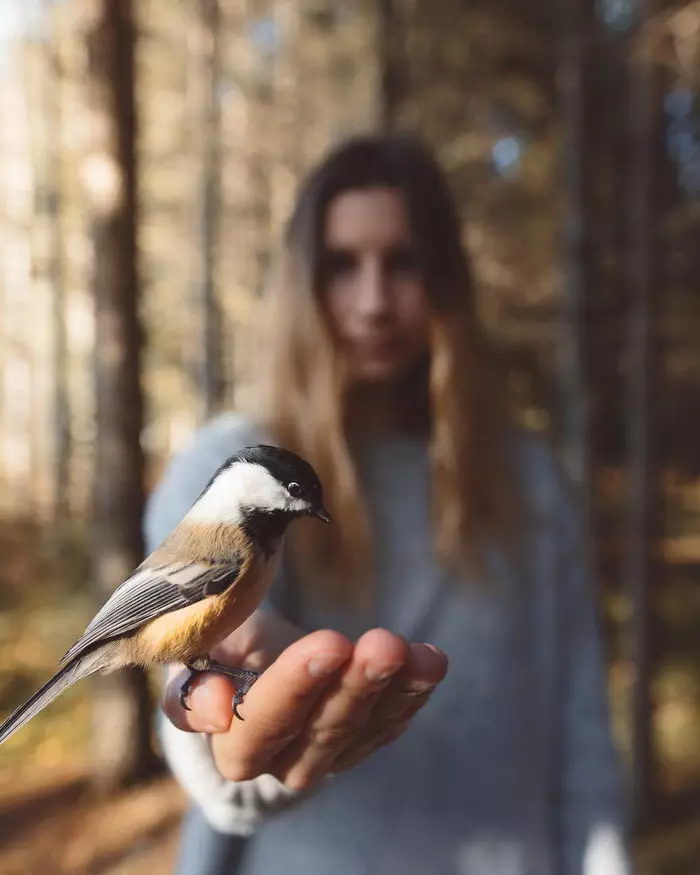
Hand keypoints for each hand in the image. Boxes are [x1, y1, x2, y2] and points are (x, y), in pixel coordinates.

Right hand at [161, 610, 447, 790]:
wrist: (253, 665)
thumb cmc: (222, 652)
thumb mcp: (197, 656)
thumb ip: (190, 685)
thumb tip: (216, 711)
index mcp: (234, 744)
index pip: (261, 723)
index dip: (296, 685)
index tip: (329, 644)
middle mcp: (283, 762)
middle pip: (324, 727)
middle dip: (357, 683)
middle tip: (384, 645)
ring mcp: (329, 755)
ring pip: (365, 725)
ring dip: (395, 687)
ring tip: (418, 654)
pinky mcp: (362, 740)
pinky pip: (392, 720)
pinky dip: (413, 690)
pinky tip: (430, 662)